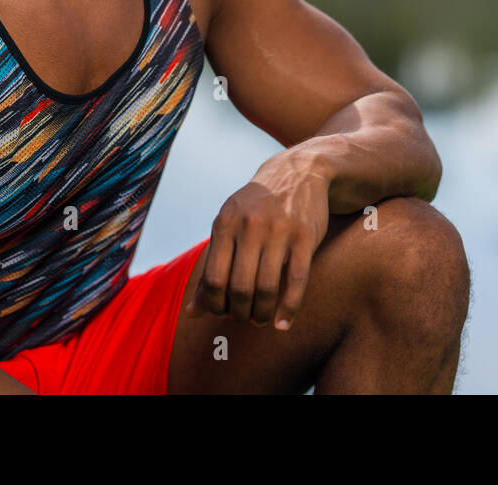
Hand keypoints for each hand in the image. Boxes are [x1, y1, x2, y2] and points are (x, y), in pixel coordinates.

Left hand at [185, 151, 330, 329]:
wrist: (298, 172)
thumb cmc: (256, 207)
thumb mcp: (229, 227)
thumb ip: (212, 268)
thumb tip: (191, 313)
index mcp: (225, 222)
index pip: (214, 278)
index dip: (215, 304)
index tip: (222, 312)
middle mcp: (250, 225)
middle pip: (240, 286)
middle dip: (240, 311)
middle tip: (243, 318)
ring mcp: (280, 229)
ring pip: (268, 287)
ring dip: (263, 313)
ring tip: (262, 319)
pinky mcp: (305, 235)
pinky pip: (296, 280)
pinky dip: (289, 308)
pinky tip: (283, 324)